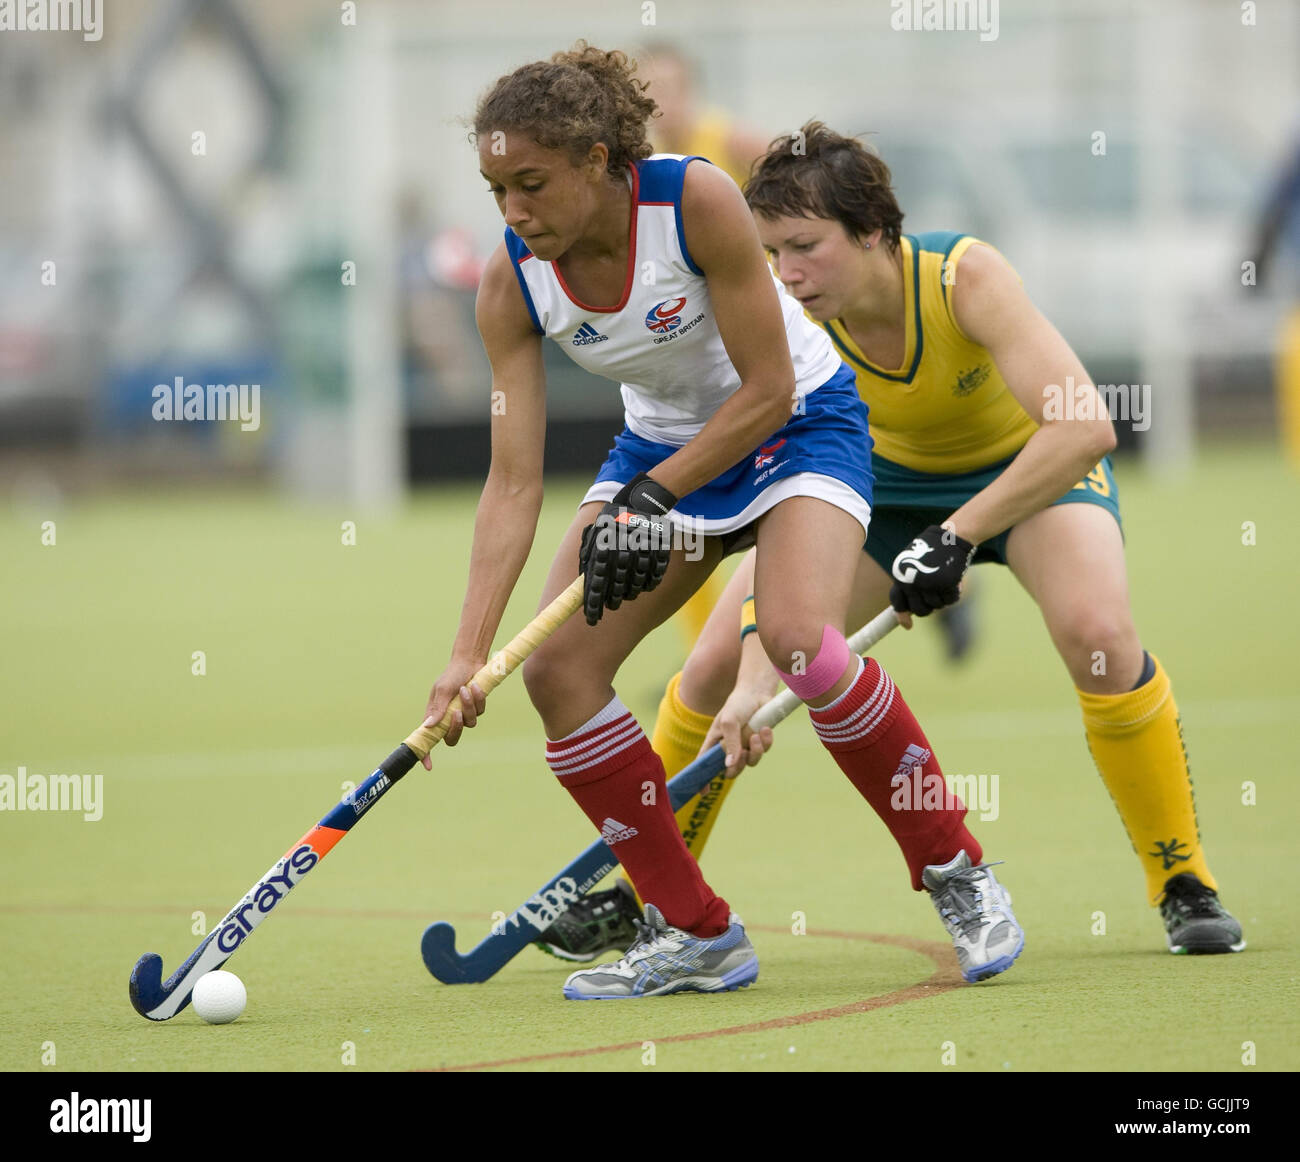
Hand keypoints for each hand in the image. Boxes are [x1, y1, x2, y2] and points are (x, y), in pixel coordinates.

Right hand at [421, 658, 487, 768]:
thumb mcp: (442, 690)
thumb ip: (437, 709)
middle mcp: (448, 718)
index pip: (428, 739)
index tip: (428, 765)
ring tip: (466, 688)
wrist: (469, 661)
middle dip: (456, 728)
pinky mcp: (477, 708)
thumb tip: (428, 727)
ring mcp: (464, 714)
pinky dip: (478, 699)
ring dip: (468, 706)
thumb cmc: (452, 675)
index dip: (426, 753)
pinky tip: (475, 686)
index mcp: (435, 716)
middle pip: (452, 738)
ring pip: (469, 723)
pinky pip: (480, 711)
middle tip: (457, 713)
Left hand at [578, 472, 676, 625]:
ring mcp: (641, 557)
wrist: (642, 502)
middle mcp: (621, 557)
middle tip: (611, 603)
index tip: (592, 619)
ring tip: (626, 589)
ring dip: (629, 593)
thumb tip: (582, 582)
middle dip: (612, 602)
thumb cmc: (613, 519)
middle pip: (616, 593)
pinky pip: (653, 580)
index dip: (593, 607)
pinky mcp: (659, 556)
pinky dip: (647, 584)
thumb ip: (587, 557)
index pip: (595, 588)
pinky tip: (642, 581)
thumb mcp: (594, 533)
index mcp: (603, 552)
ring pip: (635, 589)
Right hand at [701, 685, 774, 777]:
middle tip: (743, 753)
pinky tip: (765, 729)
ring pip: (751, 762)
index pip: (704, 765)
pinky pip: (764, 751)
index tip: (703, 792)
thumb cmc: (737, 704)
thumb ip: (730, 743)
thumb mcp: (730, 722)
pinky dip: (766, 741)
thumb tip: (730, 765)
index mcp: (715, 743)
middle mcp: (729, 747)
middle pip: (731, 770)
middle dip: (738, 766)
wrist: (758, 692)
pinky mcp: (759, 742)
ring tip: (756, 735)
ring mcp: (745, 746)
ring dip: (755, 751)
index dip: (702, 779)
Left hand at [889, 523, 975, 617]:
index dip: (901, 616)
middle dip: (928, 608)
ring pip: (936, 606)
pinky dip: (955, 594)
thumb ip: (910, 584)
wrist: (951, 536)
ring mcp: (928, 583)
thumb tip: (907, 614)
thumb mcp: (913, 562)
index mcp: (900, 575)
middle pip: (919, 610)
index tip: (908, 626)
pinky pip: (951, 600)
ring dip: (943, 598)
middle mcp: (911, 581)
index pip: (897, 602)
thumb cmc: (932, 549)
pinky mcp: (945, 583)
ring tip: (946, 582)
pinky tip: (956, 582)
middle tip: (936, 598)